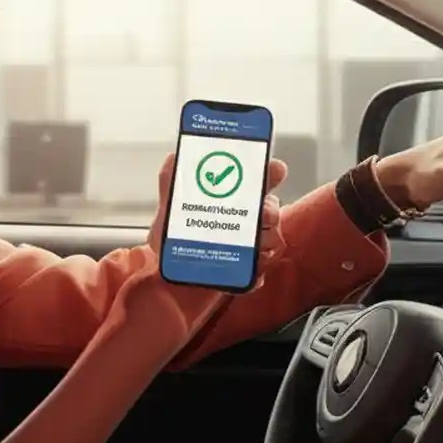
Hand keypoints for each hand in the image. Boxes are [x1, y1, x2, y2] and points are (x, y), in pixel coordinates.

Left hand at [148, 153, 287, 290]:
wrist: (171, 285)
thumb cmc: (173, 246)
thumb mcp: (167, 213)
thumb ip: (169, 184)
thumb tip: (174, 157)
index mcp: (230, 202)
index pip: (257, 181)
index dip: (270, 172)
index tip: (276, 169)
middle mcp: (245, 222)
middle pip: (270, 208)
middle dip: (271, 208)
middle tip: (263, 213)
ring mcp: (251, 247)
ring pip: (273, 235)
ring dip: (268, 237)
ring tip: (256, 241)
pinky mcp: (249, 272)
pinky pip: (264, 267)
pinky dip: (259, 266)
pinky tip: (252, 267)